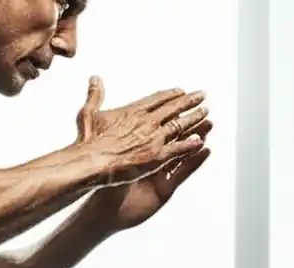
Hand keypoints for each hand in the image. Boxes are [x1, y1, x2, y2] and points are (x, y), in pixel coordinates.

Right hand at [75, 76, 208, 185]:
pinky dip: (190, 144)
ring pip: (180, 125)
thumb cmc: (88, 141)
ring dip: (194, 118)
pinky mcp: (157, 156)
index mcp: (133, 111)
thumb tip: (95, 79)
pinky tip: (200, 140)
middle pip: (174, 108)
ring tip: (205, 112)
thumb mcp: (88, 113)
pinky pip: (179, 148)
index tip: (180, 91)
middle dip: (189, 101)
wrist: (91, 161)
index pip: (157, 99)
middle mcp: (147, 122)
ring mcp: (154, 138)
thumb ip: (95, 95)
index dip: (170, 95)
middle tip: (201, 96)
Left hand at [90, 116, 213, 230]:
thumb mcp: (105, 154)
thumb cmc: (102, 184)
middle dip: (188, 125)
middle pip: (173, 141)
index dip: (168, 117)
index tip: (181, 99)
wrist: (103, 211)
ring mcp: (160, 176)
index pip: (156, 131)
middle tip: (203, 110)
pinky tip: (205, 149)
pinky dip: (194, 161)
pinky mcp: (164, 190)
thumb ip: (110, 132)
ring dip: (196, 140)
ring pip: (181, 154)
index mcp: (139, 152)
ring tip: (208, 126)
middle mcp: (151, 163)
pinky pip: (182, 173)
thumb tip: (108, 110)